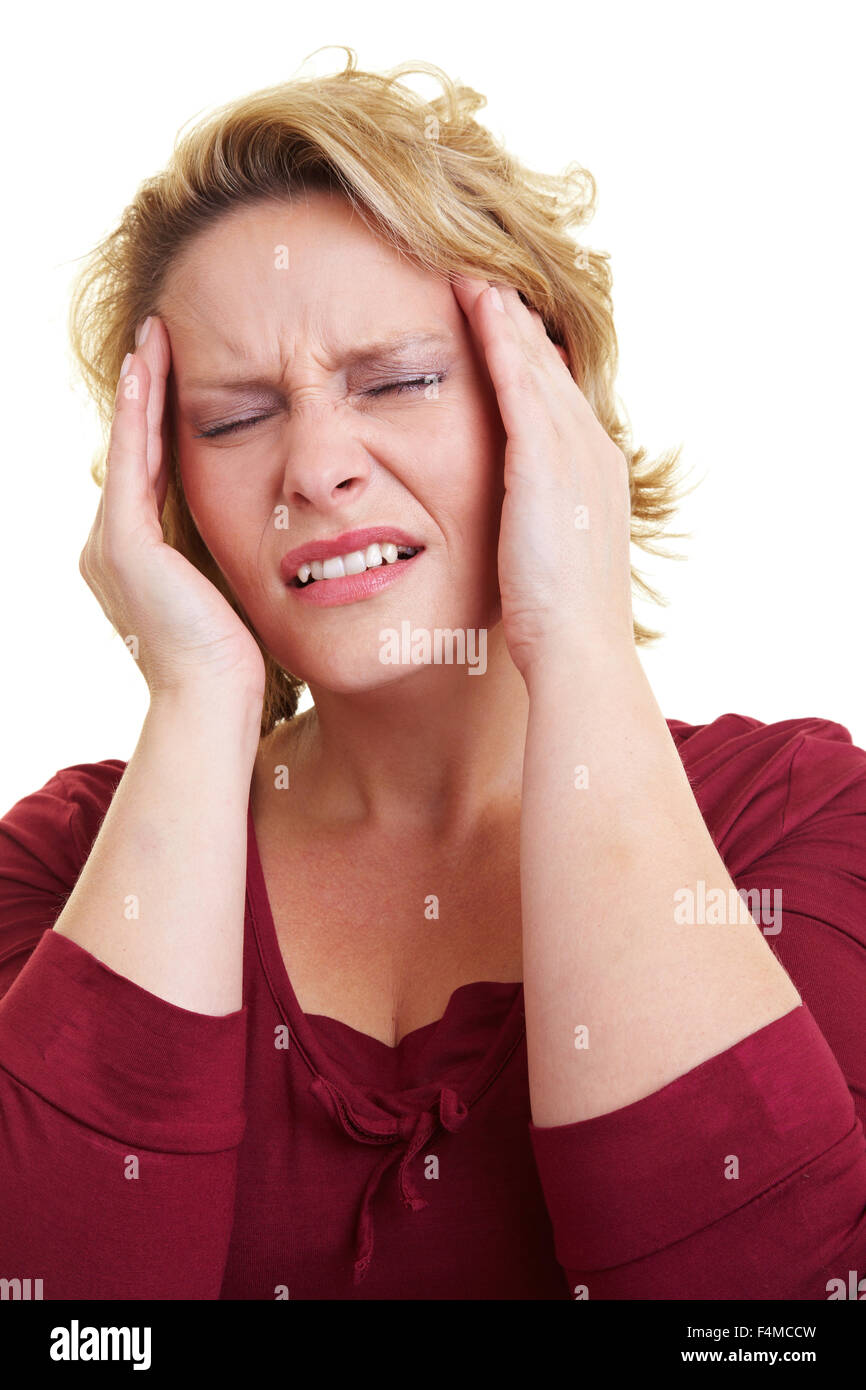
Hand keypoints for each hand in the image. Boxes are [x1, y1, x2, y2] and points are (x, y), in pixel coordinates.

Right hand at [79, 316, 265, 703]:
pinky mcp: (124, 544)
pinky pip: (132, 460)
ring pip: (128, 446)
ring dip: (141, 389)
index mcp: (133, 563)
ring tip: (153, 339)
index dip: (159, 427)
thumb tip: (266, 536)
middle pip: (132, 453)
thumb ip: (224, 562)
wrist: (211, 702)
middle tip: (157, 340)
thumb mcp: (226, 598)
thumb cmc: (232, 665)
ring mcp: (110, 545)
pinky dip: (139, 413)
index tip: (175, 380)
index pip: (148, 477)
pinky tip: (149, 370)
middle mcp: (109, 549)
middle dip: (145, 396)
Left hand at [451, 276, 633, 679]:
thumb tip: (517, 530)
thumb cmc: (560, 627)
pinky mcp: (546, 461)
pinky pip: (519, 385)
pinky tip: (476, 304)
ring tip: (473, 271)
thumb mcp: (550, 565)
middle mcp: (592, 452)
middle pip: (550, 369)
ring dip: (503, 315)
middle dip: (517, 323)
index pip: (556, 400)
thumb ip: (535, 530)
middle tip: (485, 276)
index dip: (529, 359)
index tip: (502, 327)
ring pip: (535, 364)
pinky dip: (499, 340)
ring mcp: (574, 453)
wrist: (580, 650)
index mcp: (593, 476)